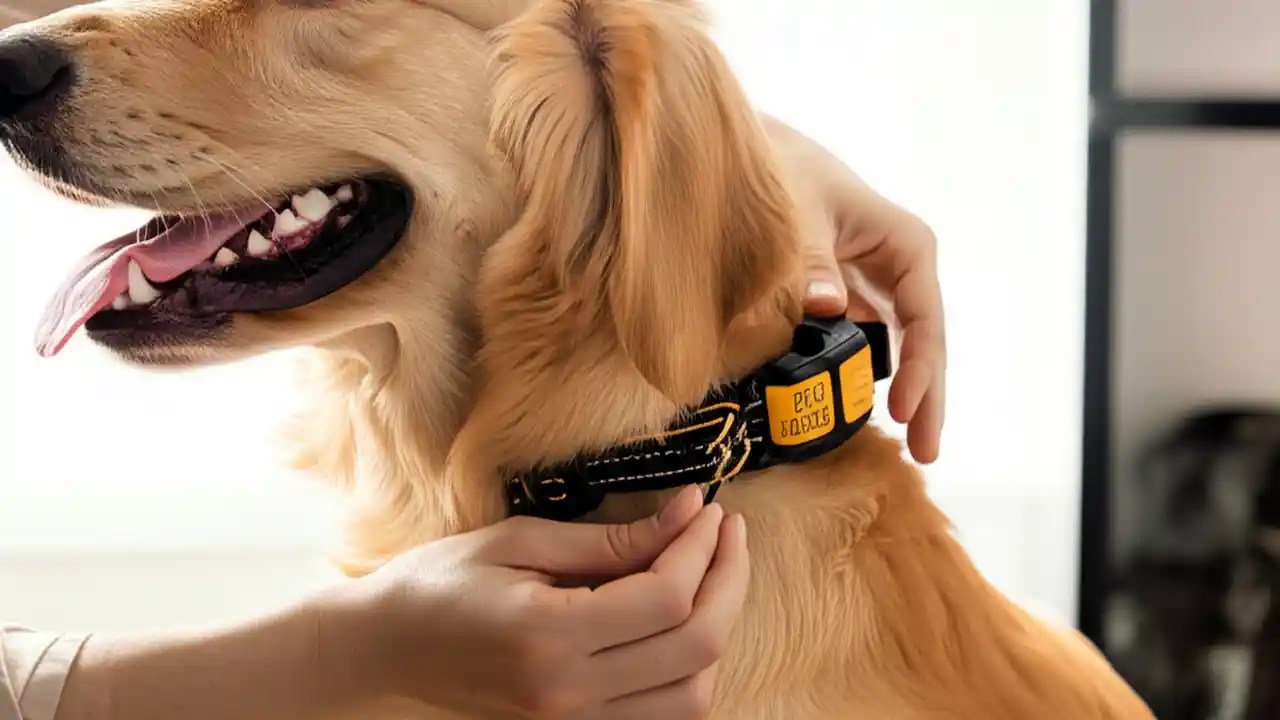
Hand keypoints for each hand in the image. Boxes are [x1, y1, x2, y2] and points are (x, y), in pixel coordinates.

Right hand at [344, 486, 748, 718]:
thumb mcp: (519, 542)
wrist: (384, 649)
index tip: (708, 508)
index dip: (701, 548)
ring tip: (710, 573)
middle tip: (726, 531)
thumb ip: (610, 540)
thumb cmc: (441, 583)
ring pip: (694, 694)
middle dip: (728, 580)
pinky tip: (683, 623)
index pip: (667, 597)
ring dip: (718, 629)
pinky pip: (664, 716)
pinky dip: (690, 671)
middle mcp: (568, 695)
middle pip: (697, 647)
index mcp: (548, 638)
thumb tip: (687, 513)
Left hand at [763, 116, 945, 463]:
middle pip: (923, 342)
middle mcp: (898, 270)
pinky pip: (862, 345)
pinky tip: (859, 412)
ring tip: (909, 445)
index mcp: (905, 246)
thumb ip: (811, 260)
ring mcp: (873, 287)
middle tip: (926, 452)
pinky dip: (862, 378)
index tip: (903, 408)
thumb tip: (826, 305)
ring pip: (897, 350)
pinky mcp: (845, 300)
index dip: (920, 367)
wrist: (756, 153)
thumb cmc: (785, 172)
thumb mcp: (799, 213)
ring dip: (902, 393)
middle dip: (927, 396)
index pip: (924, 317)